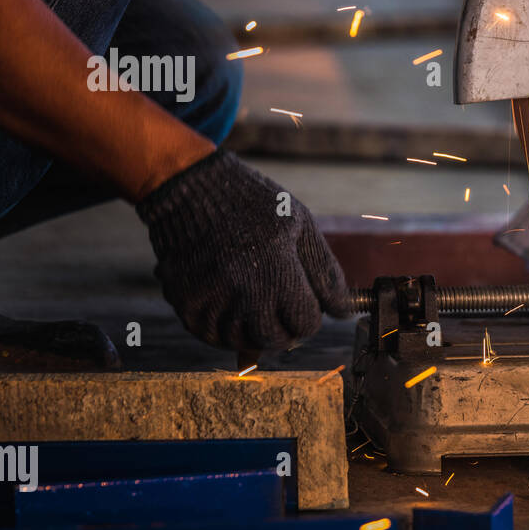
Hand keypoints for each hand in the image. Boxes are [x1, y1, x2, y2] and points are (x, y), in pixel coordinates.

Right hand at [136, 150, 351, 350]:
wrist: (188, 187)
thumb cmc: (252, 203)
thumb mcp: (300, 226)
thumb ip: (325, 272)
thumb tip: (344, 311)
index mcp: (276, 269)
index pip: (305, 324)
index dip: (311, 316)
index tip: (305, 302)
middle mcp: (241, 290)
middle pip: (275, 339)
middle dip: (285, 328)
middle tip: (281, 306)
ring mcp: (210, 299)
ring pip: (242, 342)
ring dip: (254, 330)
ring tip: (254, 300)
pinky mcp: (184, 302)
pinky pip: (210, 336)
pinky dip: (224, 329)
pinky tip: (231, 303)